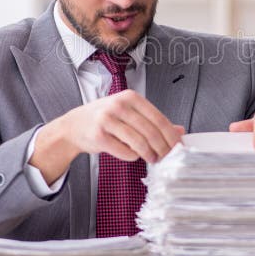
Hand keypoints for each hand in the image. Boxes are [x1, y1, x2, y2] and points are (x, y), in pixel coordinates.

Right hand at [31, 90, 184, 182]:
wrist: (74, 125)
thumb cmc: (105, 119)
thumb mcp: (130, 113)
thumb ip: (153, 121)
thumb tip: (180, 131)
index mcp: (130, 97)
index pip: (159, 118)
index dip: (171, 135)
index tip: (178, 147)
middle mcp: (119, 105)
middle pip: (151, 131)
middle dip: (162, 148)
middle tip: (166, 157)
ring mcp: (107, 119)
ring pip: (139, 142)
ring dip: (149, 155)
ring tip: (152, 159)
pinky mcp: (98, 135)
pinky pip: (124, 151)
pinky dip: (132, 156)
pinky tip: (133, 154)